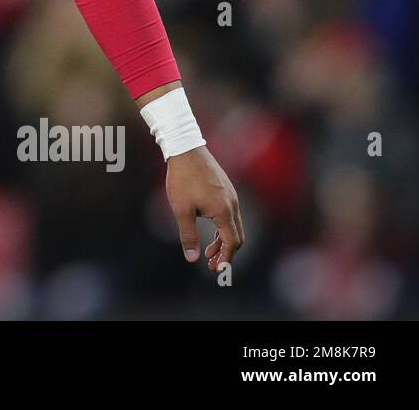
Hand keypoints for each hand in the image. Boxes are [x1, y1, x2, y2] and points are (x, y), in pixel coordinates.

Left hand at [166, 146, 243, 271]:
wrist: (186, 149)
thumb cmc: (182, 179)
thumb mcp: (181, 209)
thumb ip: (188, 235)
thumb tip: (192, 258)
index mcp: (224, 211)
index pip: (232, 242)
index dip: (226, 258)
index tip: (218, 270)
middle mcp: (233, 204)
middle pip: (237, 236)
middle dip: (226, 253)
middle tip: (212, 265)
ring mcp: (232, 195)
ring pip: (234, 225)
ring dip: (224, 241)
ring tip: (209, 252)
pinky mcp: (227, 189)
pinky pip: (230, 214)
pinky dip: (223, 227)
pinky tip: (210, 231)